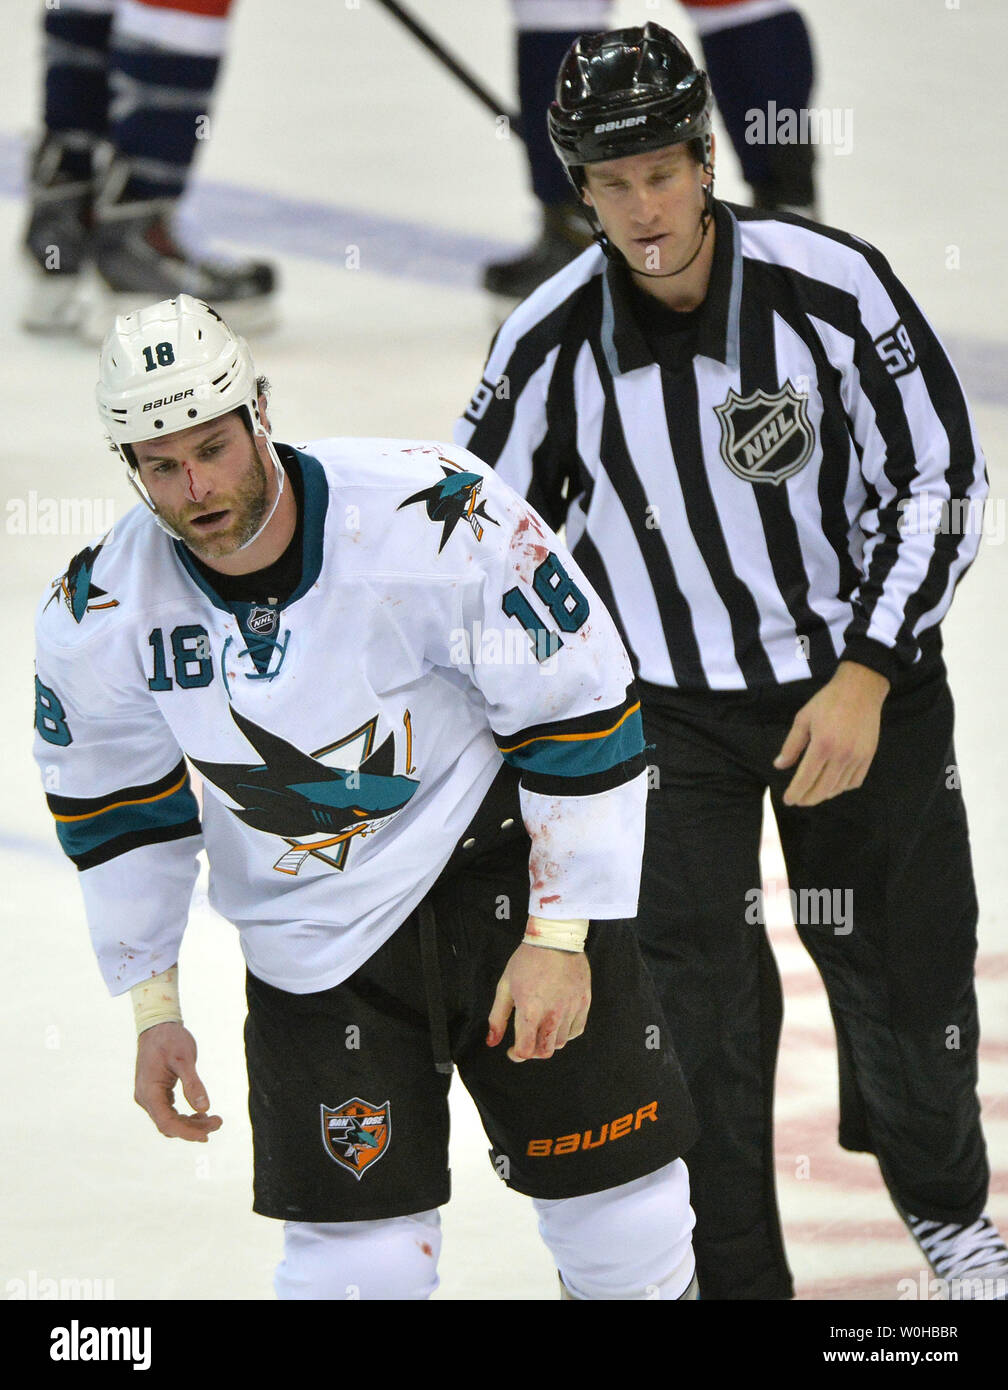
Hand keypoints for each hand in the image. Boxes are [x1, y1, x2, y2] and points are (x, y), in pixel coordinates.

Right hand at [134, 1021, 221, 1141]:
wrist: (157, 1025)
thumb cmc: (170, 1039)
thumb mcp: (185, 1059)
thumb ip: (193, 1084)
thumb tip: (204, 1108)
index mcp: (149, 1092)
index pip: (166, 1122)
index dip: (186, 1133)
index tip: (206, 1136)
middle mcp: (145, 1098)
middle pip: (169, 1125)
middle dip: (194, 1128)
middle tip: (219, 1122)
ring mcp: (149, 1096)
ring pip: (169, 1120)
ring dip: (191, 1123)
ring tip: (214, 1119)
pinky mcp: (155, 1092)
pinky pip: (169, 1111)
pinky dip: (185, 1116)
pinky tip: (201, 1114)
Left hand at [487, 940, 590, 1062]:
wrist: (555, 939)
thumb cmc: (527, 960)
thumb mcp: (505, 986)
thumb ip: (497, 1017)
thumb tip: (491, 1042)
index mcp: (530, 1011)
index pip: (526, 1050)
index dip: (517, 1055)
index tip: (512, 1050)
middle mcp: (553, 1014)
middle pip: (545, 1052)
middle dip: (533, 1052)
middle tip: (527, 1042)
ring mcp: (571, 1009)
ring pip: (561, 1042)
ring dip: (548, 1041)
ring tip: (541, 1028)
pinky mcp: (584, 1003)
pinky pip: (576, 1030)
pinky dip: (566, 1032)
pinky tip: (558, 1022)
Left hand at [774, 661, 890, 806]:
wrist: (861, 689)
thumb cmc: (828, 701)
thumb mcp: (803, 719)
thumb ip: (791, 745)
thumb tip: (779, 766)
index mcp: (822, 745)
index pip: (806, 779)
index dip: (795, 792)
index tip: (788, 800)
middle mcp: (841, 755)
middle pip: (822, 789)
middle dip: (808, 799)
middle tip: (798, 801)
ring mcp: (857, 757)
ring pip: (838, 787)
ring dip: (824, 794)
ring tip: (813, 793)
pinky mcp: (868, 756)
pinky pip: (855, 781)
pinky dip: (842, 787)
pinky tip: (833, 784)